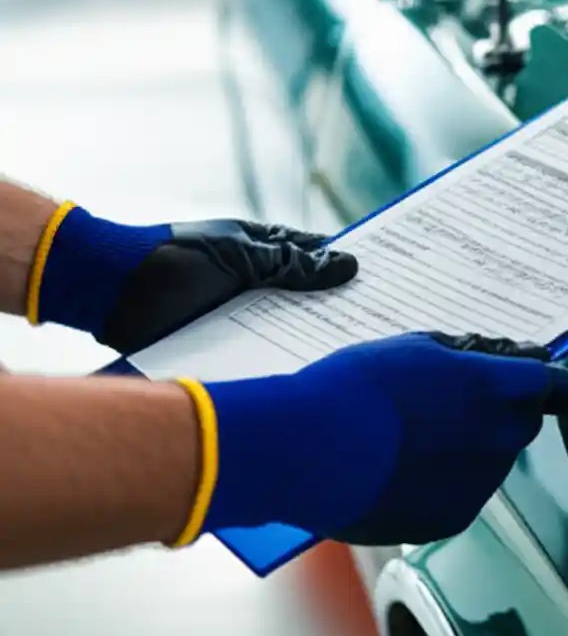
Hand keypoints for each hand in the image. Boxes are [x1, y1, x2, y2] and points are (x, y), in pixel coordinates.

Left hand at [29, 205, 356, 352]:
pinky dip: (286, 367)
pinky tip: (312, 384)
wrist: (107, 291)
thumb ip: (294, 265)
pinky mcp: (226, 347)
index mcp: (264, 251)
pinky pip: (263, 357)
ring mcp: (243, 316)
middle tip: (388, 329)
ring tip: (359, 363)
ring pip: (292, 331)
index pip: (322, 257)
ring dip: (317, 345)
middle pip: (313, 299)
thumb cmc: (170, 260)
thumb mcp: (239, 258)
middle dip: (344, 311)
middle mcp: (259, 285)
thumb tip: (351, 267)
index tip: (392, 283)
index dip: (353, 268)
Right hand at [190, 332, 567, 544]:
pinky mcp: (452, 519)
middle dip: (501, 413)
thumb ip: (463, 359)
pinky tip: (399, 472)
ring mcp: (479, 485)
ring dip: (469, 449)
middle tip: (451, 405)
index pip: (556, 387)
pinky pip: (462, 494)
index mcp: (495, 390)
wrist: (307, 451)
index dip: (548, 382)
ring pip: (491, 461)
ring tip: (410, 441)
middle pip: (524, 424)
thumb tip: (486, 361)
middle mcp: (500, 439)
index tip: (532, 379)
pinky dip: (443, 483)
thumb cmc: (356, 388)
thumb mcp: (414, 350)